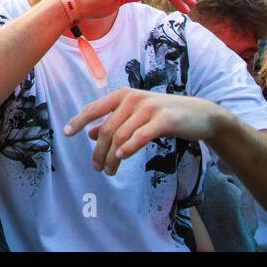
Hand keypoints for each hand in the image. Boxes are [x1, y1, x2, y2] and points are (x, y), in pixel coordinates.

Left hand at [65, 88, 225, 175]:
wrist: (201, 114)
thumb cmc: (164, 115)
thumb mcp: (136, 115)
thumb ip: (113, 122)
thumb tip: (89, 134)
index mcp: (123, 95)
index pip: (94, 108)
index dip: (79, 120)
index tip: (66, 133)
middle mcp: (133, 99)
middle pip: (107, 128)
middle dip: (99, 150)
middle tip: (97, 167)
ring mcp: (149, 108)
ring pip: (121, 135)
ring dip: (112, 156)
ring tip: (109, 170)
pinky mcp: (164, 120)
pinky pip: (141, 135)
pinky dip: (129, 147)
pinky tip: (122, 157)